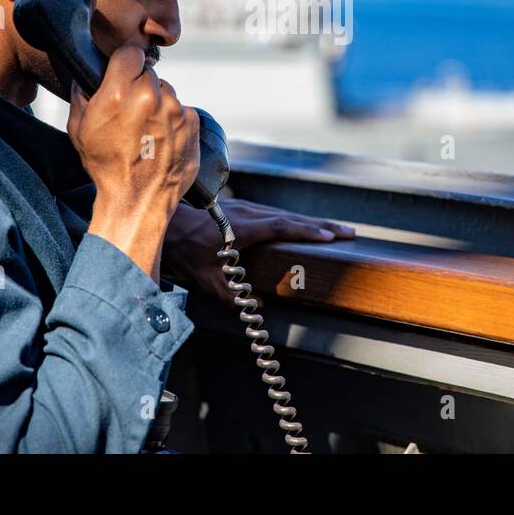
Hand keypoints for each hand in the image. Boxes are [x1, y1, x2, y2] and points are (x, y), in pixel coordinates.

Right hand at [67, 46, 199, 276]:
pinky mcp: (193, 122)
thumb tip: (85, 76)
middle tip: (131, 111)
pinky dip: (173, 121)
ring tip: (146, 132)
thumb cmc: (105, 167)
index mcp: (120, 92)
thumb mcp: (79, 128)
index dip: (124, 64)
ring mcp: (176, 109)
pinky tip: (161, 140)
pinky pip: (181, 110)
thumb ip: (82, 94)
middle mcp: (151, 96)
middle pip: (148, 73)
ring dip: (158, 104)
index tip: (122, 75)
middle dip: (139, 86)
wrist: (137, 201)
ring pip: (166, 92)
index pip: (129, 52)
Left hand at [162, 197, 355, 304]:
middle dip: (322, 225)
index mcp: (245, 228)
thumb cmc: (185, 252)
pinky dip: (294, 220)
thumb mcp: (208, 280)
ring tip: (335, 230)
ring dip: (311, 222)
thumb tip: (257, 305)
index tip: (331, 236)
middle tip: (349, 232)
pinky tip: (303, 227)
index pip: (284, 227)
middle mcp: (249, 213)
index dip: (308, 232)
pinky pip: (275, 214)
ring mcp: (245, 208)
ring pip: (285, 214)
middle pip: (292, 218)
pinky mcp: (241, 209)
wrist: (164, 226)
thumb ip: (233, 294)